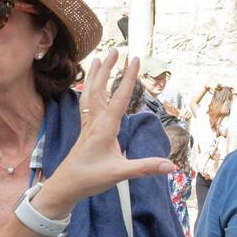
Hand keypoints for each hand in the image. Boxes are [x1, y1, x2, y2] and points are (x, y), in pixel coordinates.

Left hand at [37, 52, 174, 217]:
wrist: (64, 187)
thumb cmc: (89, 180)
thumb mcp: (119, 174)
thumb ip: (145, 168)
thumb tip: (171, 167)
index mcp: (104, 128)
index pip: (119, 98)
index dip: (128, 77)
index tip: (135, 58)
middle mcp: (94, 123)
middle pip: (100, 89)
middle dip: (108, 68)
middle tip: (116, 49)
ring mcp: (88, 126)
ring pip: (90, 94)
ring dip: (95, 75)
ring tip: (98, 59)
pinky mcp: (84, 132)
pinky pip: (86, 105)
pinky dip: (89, 91)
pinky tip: (89, 87)